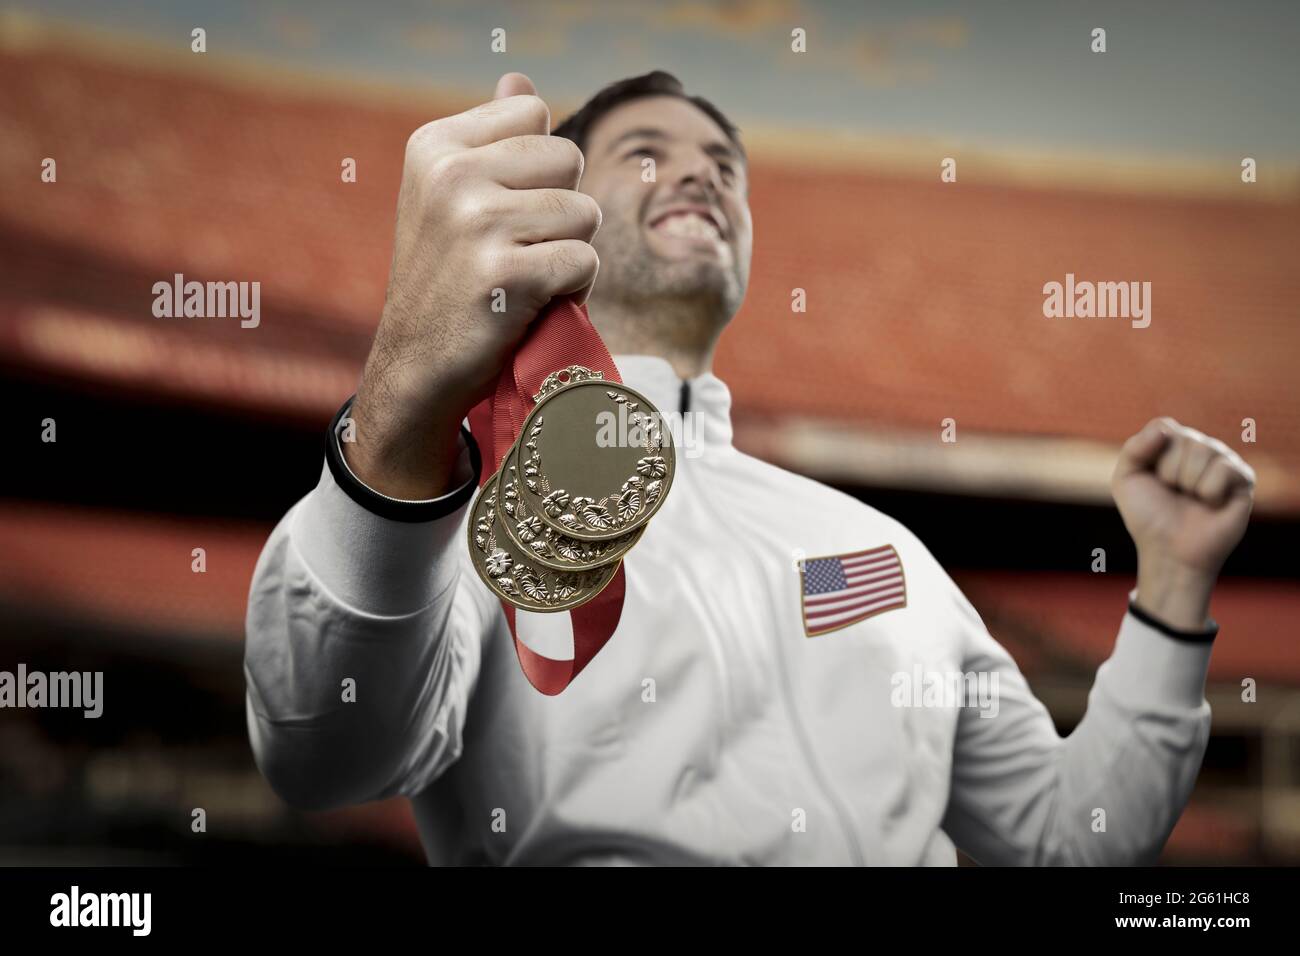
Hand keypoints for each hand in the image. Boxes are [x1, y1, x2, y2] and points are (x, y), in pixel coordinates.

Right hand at [347, 72, 601, 498]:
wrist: (417, 364)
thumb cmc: (448, 278)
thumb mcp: (452, 196)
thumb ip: (492, 138)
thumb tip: (519, 78)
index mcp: (435, 145)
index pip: (534, 113)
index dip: (539, 166)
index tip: (502, 207)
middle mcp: (451, 175)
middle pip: (569, 158)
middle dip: (561, 208)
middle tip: (519, 249)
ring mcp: (477, 224)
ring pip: (585, 212)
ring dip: (570, 252)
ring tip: (525, 279)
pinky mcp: (506, 275)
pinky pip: (585, 261)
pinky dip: (573, 290)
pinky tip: (533, 305)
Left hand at [1112, 417, 1255, 628]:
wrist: (1169, 551)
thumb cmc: (1148, 516)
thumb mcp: (1126, 479)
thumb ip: (1135, 447)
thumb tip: (1167, 429)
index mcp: (1173, 445)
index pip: (1164, 427)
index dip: (1152, 455)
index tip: (1152, 478)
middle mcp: (1200, 448)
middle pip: (1184, 438)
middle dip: (1169, 472)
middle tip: (1173, 493)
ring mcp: (1224, 462)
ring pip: (1204, 450)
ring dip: (1188, 482)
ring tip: (1191, 499)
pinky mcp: (1243, 479)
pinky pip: (1224, 468)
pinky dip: (1209, 491)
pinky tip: (1211, 503)